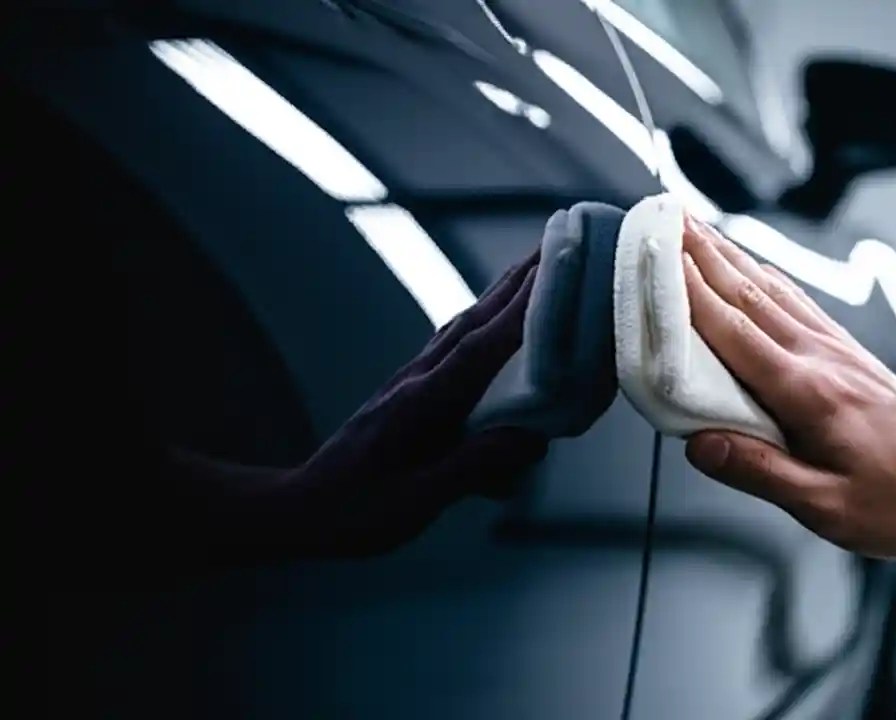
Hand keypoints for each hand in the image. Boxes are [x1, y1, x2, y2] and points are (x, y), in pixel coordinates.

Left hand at [180, 251, 550, 563]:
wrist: (302, 509)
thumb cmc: (358, 512)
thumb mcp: (419, 501)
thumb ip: (474, 467)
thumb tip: (532, 441)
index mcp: (424, 404)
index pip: (483, 346)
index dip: (523, 309)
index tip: (556, 270)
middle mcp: (418, 381)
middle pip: (476, 320)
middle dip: (517, 281)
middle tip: (555, 242)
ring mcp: (410, 383)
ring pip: (463, 326)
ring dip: (500, 294)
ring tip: (534, 268)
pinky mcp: (407, 393)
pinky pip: (453, 345)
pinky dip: (481, 322)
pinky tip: (493, 321)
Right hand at [680, 218, 895, 556]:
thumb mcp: (829, 509)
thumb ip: (761, 472)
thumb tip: (700, 444)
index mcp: (810, 395)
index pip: (734, 332)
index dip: (690, 291)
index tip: (659, 255)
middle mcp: (822, 360)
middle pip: (748, 294)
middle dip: (702, 253)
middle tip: (666, 216)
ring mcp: (838, 352)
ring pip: (772, 291)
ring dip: (730, 256)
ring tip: (696, 228)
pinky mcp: (849, 356)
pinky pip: (797, 304)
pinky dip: (766, 278)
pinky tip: (754, 268)